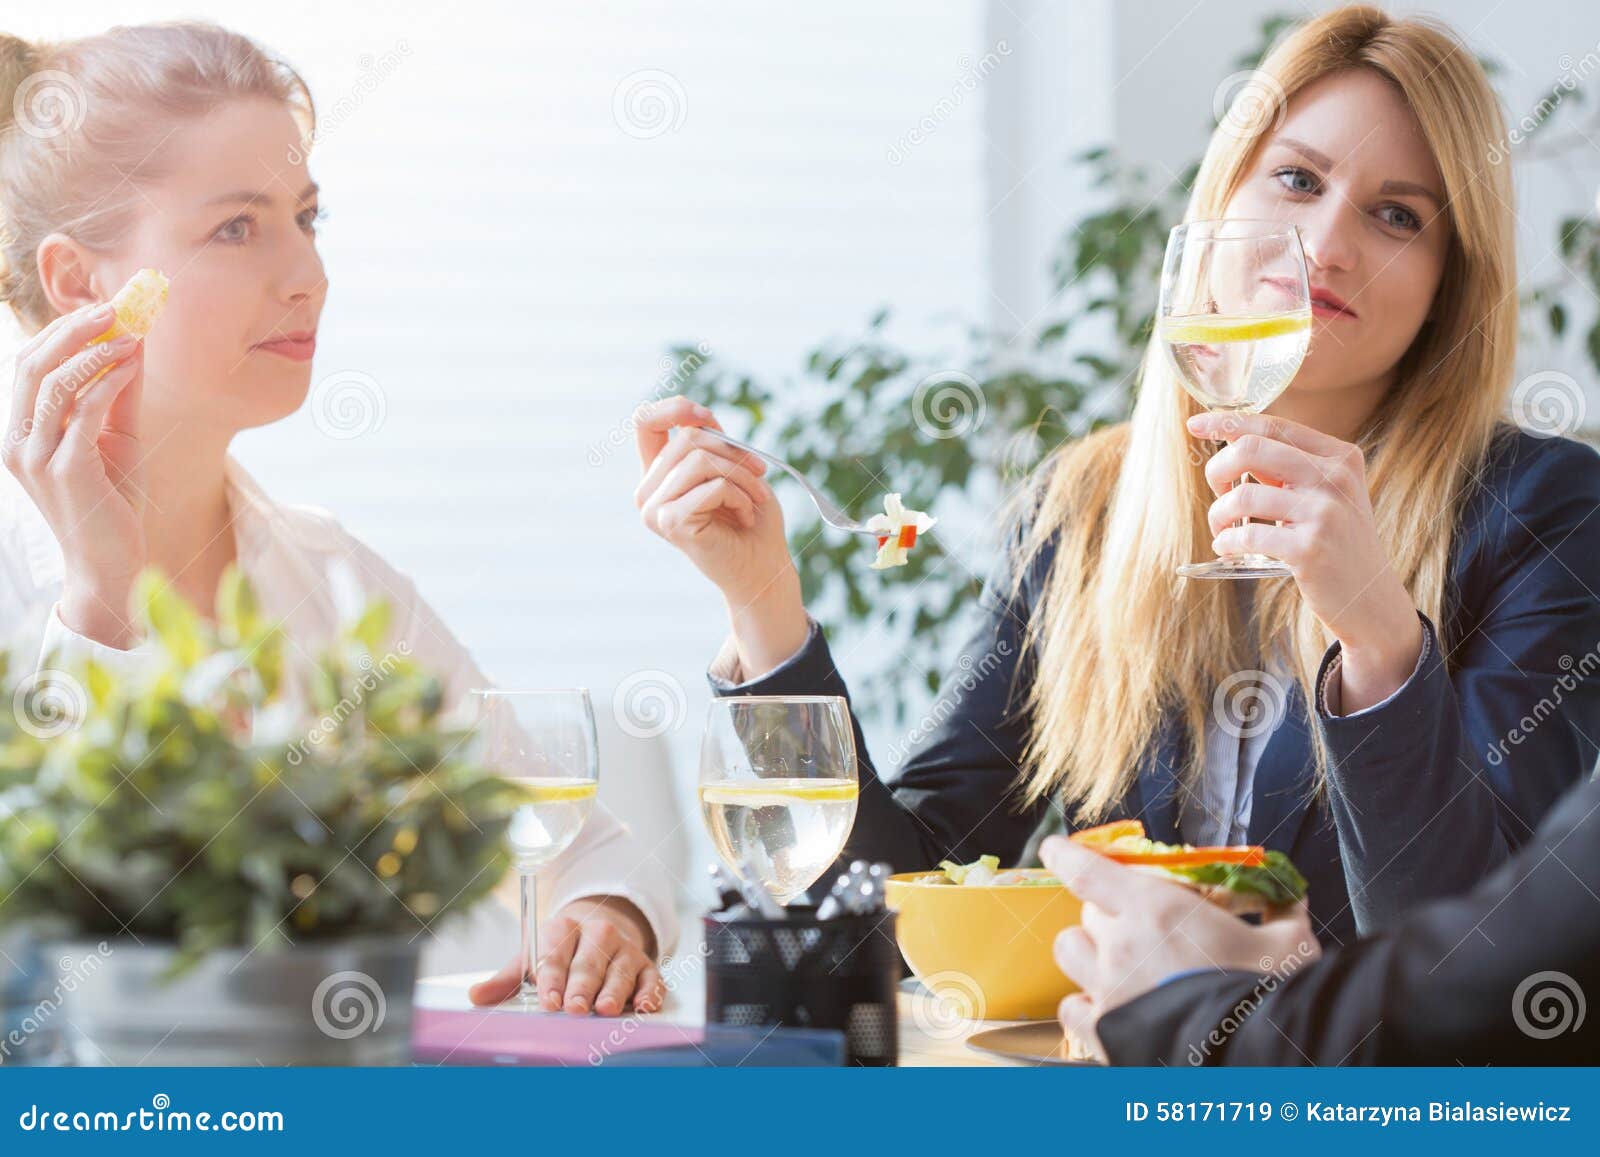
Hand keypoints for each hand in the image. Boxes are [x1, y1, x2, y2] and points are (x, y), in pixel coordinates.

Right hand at [3, 302, 147, 647]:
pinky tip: (132, 365)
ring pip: (54, 384)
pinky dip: (108, 382)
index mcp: (20, 431)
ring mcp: (37, 458)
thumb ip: (118, 396)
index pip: (28, 366)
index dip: (62, 331)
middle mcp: (17, 442)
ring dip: (94, 351)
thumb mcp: (115, 439)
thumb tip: (132, 344)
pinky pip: (84, 413)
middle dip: (72, 329)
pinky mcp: (67, 472)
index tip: (102, 308)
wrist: (111, 564)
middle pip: (31, 365)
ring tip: (130, 332)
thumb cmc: (112, 502)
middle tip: (114, 307)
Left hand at [468, 897, 665, 1016]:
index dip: (552, 977)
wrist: (598, 934)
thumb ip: (507, 979)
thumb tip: (476, 996)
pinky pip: (651, 977)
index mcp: (564, 928)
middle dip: (581, 985)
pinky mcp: (645, 964)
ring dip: (613, 990)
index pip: (556, 952)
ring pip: (620, 969)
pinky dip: (649, 992)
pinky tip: (644, 1006)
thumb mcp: (532, 959)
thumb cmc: (561, 953)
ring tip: (605, 1009)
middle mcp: (598, 933)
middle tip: (574, 1007)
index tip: (549, 1000)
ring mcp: (624, 948)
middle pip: (589, 960)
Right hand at [633, 396, 808, 676]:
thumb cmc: (751, 518)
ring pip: (700, 460)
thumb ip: (710, 442)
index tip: (707, 416)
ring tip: (757, 497)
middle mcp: (646, 492)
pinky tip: (746, 516)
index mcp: (657, 475)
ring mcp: (654, 509)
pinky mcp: (670, 523)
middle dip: (734, 452)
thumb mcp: (732, 468)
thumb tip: (698, 416)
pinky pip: (713, 486)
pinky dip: (740, 496)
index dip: (675, 408)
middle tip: (760, 474)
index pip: (644, 421)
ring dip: (742, 475)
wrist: (762, 567)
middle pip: (687, 438)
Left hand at [1040, 835, 1320, 1062]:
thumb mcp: (1289, 944)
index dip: (1065, 855)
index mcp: (1156, 910)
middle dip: (1107, 911)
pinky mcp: (1105, 1033)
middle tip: (1135, 922)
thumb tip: (1290, 897)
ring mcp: (1107, 991)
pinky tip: (1104, 1006)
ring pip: (1070, 952)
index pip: (1086, 870)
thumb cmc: (1270, 993)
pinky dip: (1083, 1003)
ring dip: (1086, 949)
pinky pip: (1071, 1009)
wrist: (1259, 1059)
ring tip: (1111, 959)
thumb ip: (1281, 912)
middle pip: (1088, 912)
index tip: (1054, 848)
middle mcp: (1120, 946)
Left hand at [1187, 411, 1421, 710]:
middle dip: (1217, 470)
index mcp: (1339, 457)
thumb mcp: (1327, 494)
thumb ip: (1290, 468)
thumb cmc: (1337, 542)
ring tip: (1220, 528)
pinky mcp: (1310, 549)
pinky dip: (1226, 541)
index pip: (1273, 425)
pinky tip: (1227, 547)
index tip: (1196, 425)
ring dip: (1217, 514)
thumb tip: (1235, 441)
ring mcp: (1325, 513)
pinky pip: (1246, 535)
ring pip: (1242, 496)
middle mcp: (1335, 478)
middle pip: (1250, 450)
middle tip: (1217, 493)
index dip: (1228, 422)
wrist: (1370, 598)